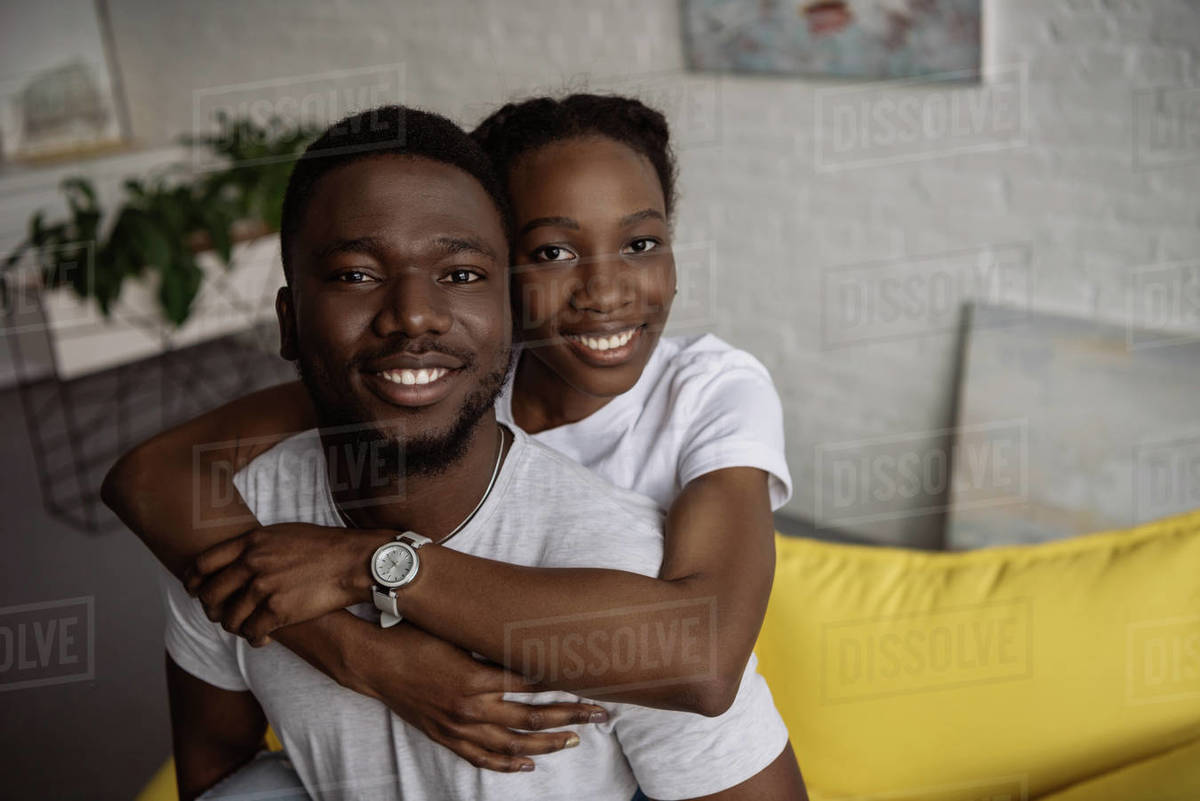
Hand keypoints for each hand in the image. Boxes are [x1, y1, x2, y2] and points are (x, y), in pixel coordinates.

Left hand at [184, 523, 385, 644]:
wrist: (355, 561)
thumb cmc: (326, 546)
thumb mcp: (285, 533)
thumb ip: (258, 544)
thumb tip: (241, 555)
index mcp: (252, 541)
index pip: (204, 563)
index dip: (193, 580)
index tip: (194, 590)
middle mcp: (252, 563)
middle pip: (211, 593)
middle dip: (211, 609)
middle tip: (220, 615)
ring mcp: (264, 587)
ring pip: (229, 618)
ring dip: (233, 627)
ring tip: (244, 629)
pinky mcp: (278, 611)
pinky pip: (252, 633)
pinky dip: (254, 640)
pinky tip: (263, 639)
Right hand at [359, 624, 609, 772]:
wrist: (375, 661)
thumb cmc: (417, 637)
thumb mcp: (458, 633)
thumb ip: (492, 641)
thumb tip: (531, 636)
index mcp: (477, 676)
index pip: (534, 685)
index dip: (565, 685)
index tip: (592, 682)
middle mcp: (471, 707)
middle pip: (532, 718)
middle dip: (570, 716)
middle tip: (599, 714)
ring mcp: (458, 726)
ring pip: (513, 744)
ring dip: (547, 744)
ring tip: (574, 740)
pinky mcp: (446, 737)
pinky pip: (481, 757)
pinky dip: (507, 764)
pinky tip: (527, 764)